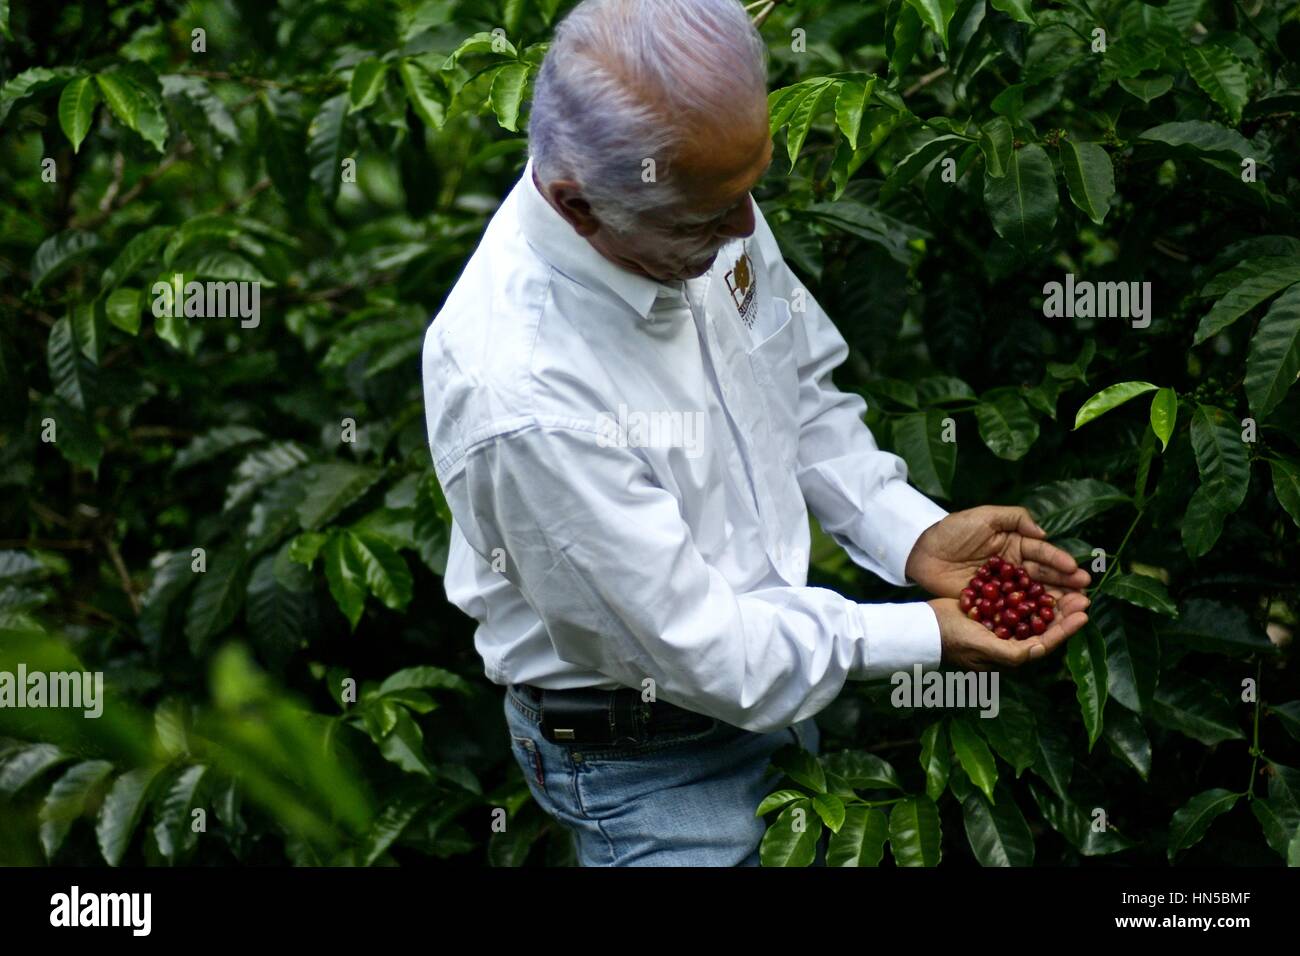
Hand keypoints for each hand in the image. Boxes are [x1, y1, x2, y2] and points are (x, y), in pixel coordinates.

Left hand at [905, 505, 1091, 599]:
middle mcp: (1014, 566)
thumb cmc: (952, 529)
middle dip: (1065, 585)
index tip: (1075, 570)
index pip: (1042, 553)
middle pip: (1044, 577)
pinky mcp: (990, 603)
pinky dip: (1028, 617)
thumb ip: (1015, 518)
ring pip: (1033, 595)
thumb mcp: (984, 516)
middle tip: (1084, 594)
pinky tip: (1045, 623)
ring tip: (1073, 609)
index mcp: (1016, 544)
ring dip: (1053, 603)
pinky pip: (1012, 610)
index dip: (1059, 561)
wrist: (921, 550)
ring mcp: (1004, 587)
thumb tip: (1044, 533)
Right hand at [928, 595, 1089, 668]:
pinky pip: (1019, 603)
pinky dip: (1032, 593)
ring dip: (1052, 601)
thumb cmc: (950, 639)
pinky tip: (1041, 581)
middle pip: (1045, 627)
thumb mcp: (980, 646)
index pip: (1045, 642)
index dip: (1066, 629)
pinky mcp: (994, 613)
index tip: (1083, 614)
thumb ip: (1009, 652)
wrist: (924, 627)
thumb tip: (1038, 651)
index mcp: (1011, 654)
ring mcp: (1003, 627)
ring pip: (1035, 614)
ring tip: (1070, 588)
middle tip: (1083, 596)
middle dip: (1065, 612)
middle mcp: (1011, 642)